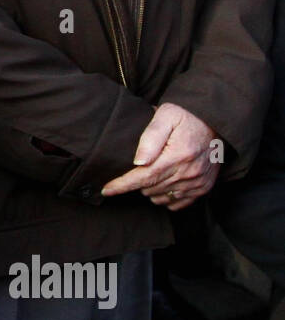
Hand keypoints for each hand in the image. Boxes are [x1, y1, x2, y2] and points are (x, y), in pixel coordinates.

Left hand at [101, 103, 219, 211]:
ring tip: (153, 171)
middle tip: (140, 165)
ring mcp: (197, 182)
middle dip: (137, 182)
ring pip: (161, 198)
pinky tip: (165, 182)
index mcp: (177, 155)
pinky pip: (177, 204)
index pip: (143, 177)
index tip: (106, 190)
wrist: (215, 121)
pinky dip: (166, 196)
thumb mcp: (165, 116)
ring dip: (151, 189)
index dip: (122, 185)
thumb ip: (150, 138)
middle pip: (150, 189)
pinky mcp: (204, 187)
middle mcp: (189, 172)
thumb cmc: (185, 116)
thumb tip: (138, 162)